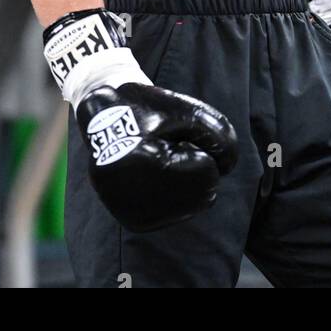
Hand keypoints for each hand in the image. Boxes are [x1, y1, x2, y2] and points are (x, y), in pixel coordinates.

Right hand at [43, 9, 236, 231]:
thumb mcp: (187, 111)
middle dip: (197, 166)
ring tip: (160, 161)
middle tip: (168, 148)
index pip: (207, 171)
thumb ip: (218, 136)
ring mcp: (130, 212)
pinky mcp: (133, 221)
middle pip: (203, 194)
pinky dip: (177, 195)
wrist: (103, 118)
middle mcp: (131, 196)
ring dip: (188, 182)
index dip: (200, 147)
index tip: (173, 136)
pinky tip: (157, 177)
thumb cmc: (148, 110)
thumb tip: (227, 167)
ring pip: (193, 205)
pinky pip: (177, 213)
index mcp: (142, 164)